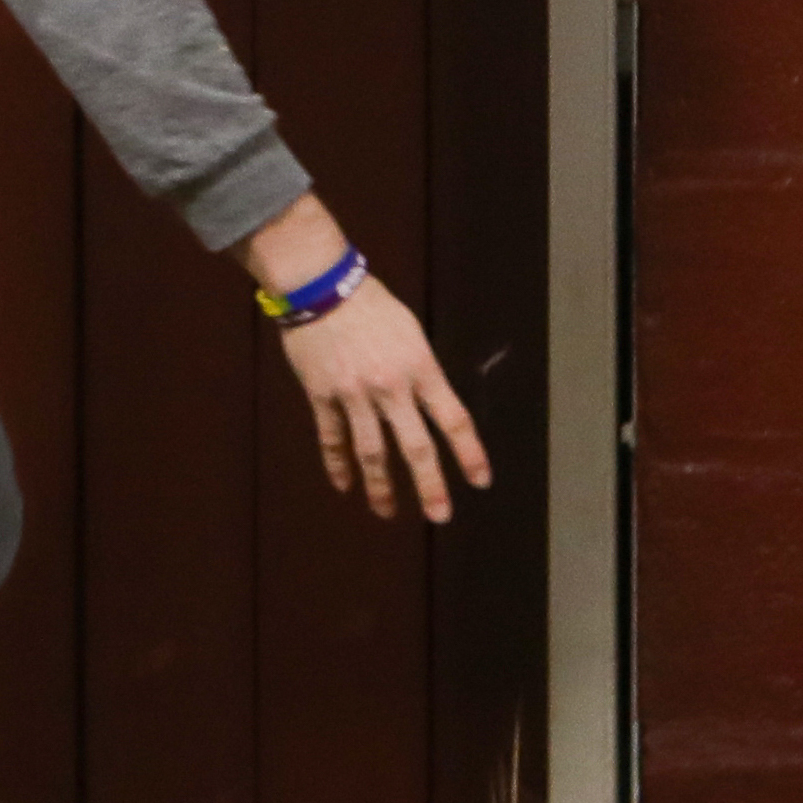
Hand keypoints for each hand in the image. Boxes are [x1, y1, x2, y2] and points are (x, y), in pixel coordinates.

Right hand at [276, 276, 491, 523]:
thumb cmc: (371, 304)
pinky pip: (332, 438)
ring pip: (372, 451)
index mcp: (421, 368)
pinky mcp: (322, 396)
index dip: (470, 453)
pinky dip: (338, 464)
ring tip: (387, 512)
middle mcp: (391, 387)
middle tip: (441, 515)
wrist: (321, 287)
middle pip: (416, 446)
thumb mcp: (410, 331)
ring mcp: (355, 394)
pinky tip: (345, 485)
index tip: (481, 481)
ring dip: (381, 486)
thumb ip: (421, 368)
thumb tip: (430, 402)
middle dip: (430, 486)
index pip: (453, 419)